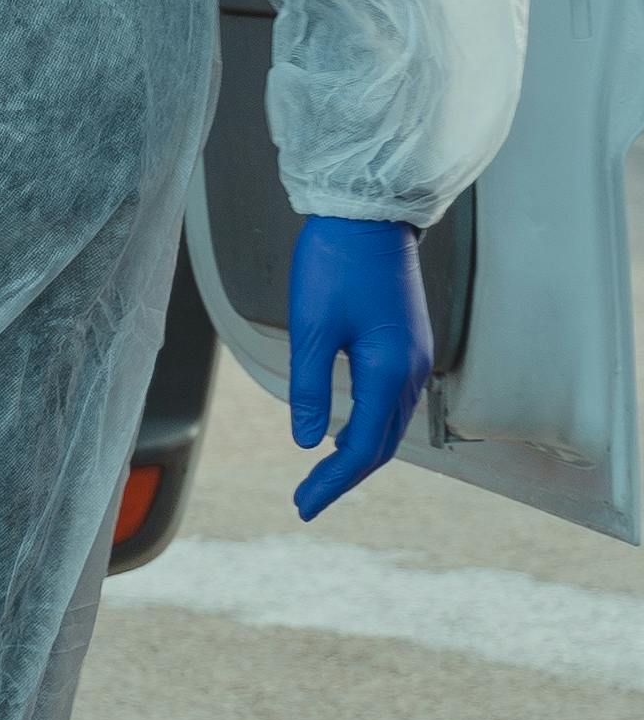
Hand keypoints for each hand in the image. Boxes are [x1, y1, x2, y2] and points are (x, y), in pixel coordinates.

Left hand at [287, 213, 432, 518]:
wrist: (368, 213)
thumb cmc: (334, 263)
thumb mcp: (310, 327)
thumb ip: (312, 388)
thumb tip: (309, 444)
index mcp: (390, 371)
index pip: (363, 447)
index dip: (333, 482)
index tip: (303, 506)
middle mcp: (413, 372)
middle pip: (382, 444)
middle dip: (343, 477)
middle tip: (305, 502)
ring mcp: (416, 358)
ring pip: (390, 425)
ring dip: (358, 454)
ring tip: (321, 478)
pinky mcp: (410, 345)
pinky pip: (393, 402)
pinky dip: (370, 427)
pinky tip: (347, 433)